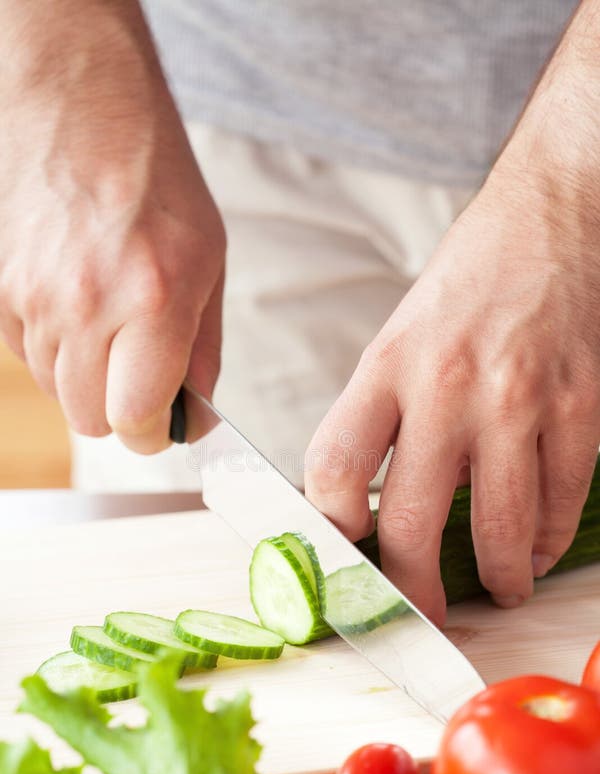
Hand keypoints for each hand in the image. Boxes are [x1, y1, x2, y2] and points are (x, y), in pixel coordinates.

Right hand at [0, 1, 224, 452]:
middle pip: (90, 420)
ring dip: (89, 381)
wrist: (84, 107)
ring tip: (113, 331)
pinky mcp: (2, 289)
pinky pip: (28, 357)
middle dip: (123, 414)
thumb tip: (195, 412)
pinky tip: (80, 311)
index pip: (136, 418)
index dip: (155, 433)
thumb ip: (204, 350)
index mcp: (153, 300)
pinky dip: (57, 352)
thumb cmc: (156, 178)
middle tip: (143, 383)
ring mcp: (35, 298)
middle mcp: (87, 305)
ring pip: (58, 392)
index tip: (165, 425)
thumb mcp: (209, 263)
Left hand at [305, 164, 599, 624]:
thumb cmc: (463, 289)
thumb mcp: (394, 340)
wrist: (545, 222)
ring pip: (500, 528)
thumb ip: (377, 419)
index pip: (334, 468)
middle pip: (411, 521)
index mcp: (386, 367)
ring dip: (497, 577)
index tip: (344, 555)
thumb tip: (356, 505)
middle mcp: (446, 386)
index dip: (329, 528)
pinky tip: (538, 548)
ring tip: (497, 590)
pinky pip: (560, 500)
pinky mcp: (577, 405)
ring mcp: (517, 399)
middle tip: (420, 612)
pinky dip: (547, 539)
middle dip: (413, 589)